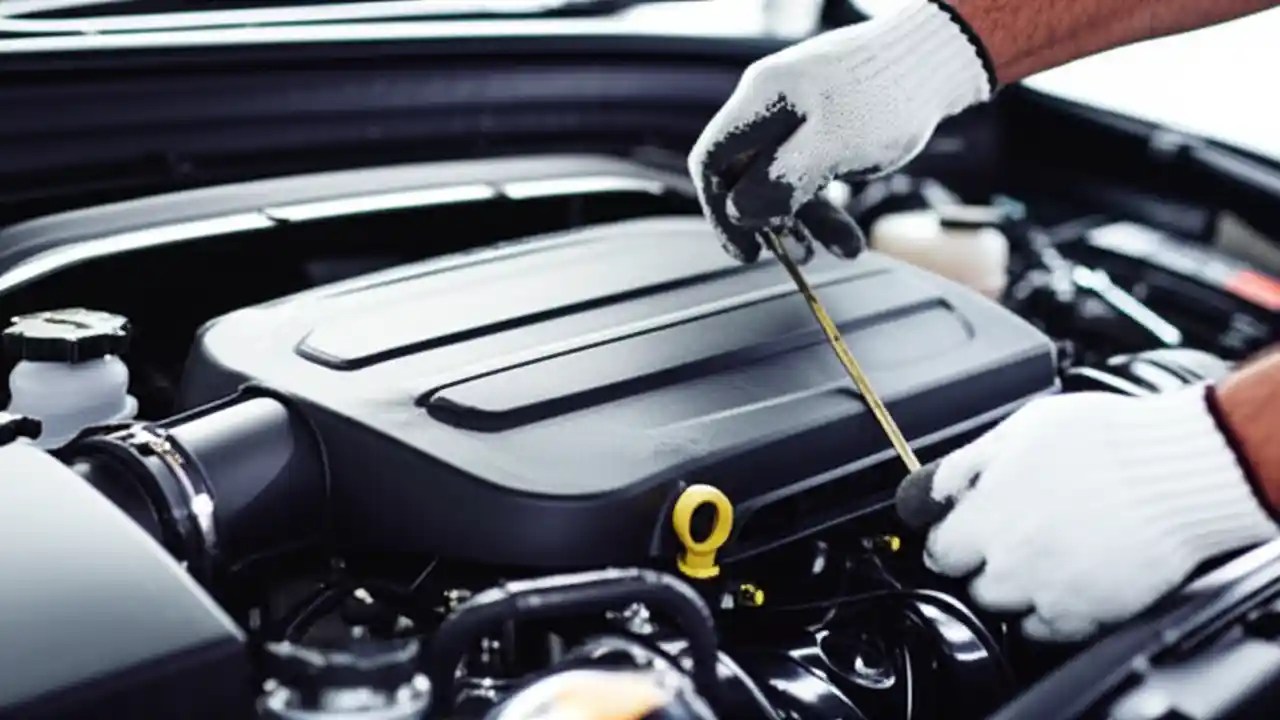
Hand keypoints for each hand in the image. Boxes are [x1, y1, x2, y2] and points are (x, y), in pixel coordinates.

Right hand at [687, 0, 992, 261]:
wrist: (940, 58)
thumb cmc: (889, 96)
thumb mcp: (832, 146)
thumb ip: (780, 180)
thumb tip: (741, 212)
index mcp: (762, 99)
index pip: (711, 160)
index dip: (721, 211)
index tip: (747, 251)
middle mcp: (771, 103)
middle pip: (747, 175)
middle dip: (772, 222)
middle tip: (799, 255)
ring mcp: (798, 113)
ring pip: (783, 178)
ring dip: (808, 220)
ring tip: (842, 249)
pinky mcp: (825, 123)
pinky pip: (811, 171)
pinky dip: (828, 204)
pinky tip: (850, 232)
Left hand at [896, 388, 1277, 641]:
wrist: (1183, 472)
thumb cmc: (1109, 440)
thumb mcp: (1021, 429)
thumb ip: (967, 464)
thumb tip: (933, 488)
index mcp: (987, 515)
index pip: (940, 550)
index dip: (949, 538)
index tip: (960, 532)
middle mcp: (1012, 560)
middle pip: (972, 584)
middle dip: (982, 564)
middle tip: (1009, 538)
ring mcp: (1051, 592)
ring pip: (1008, 610)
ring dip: (1015, 589)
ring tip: (1046, 554)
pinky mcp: (1091, 613)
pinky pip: (1050, 630)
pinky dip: (1050, 612)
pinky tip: (1068, 579)